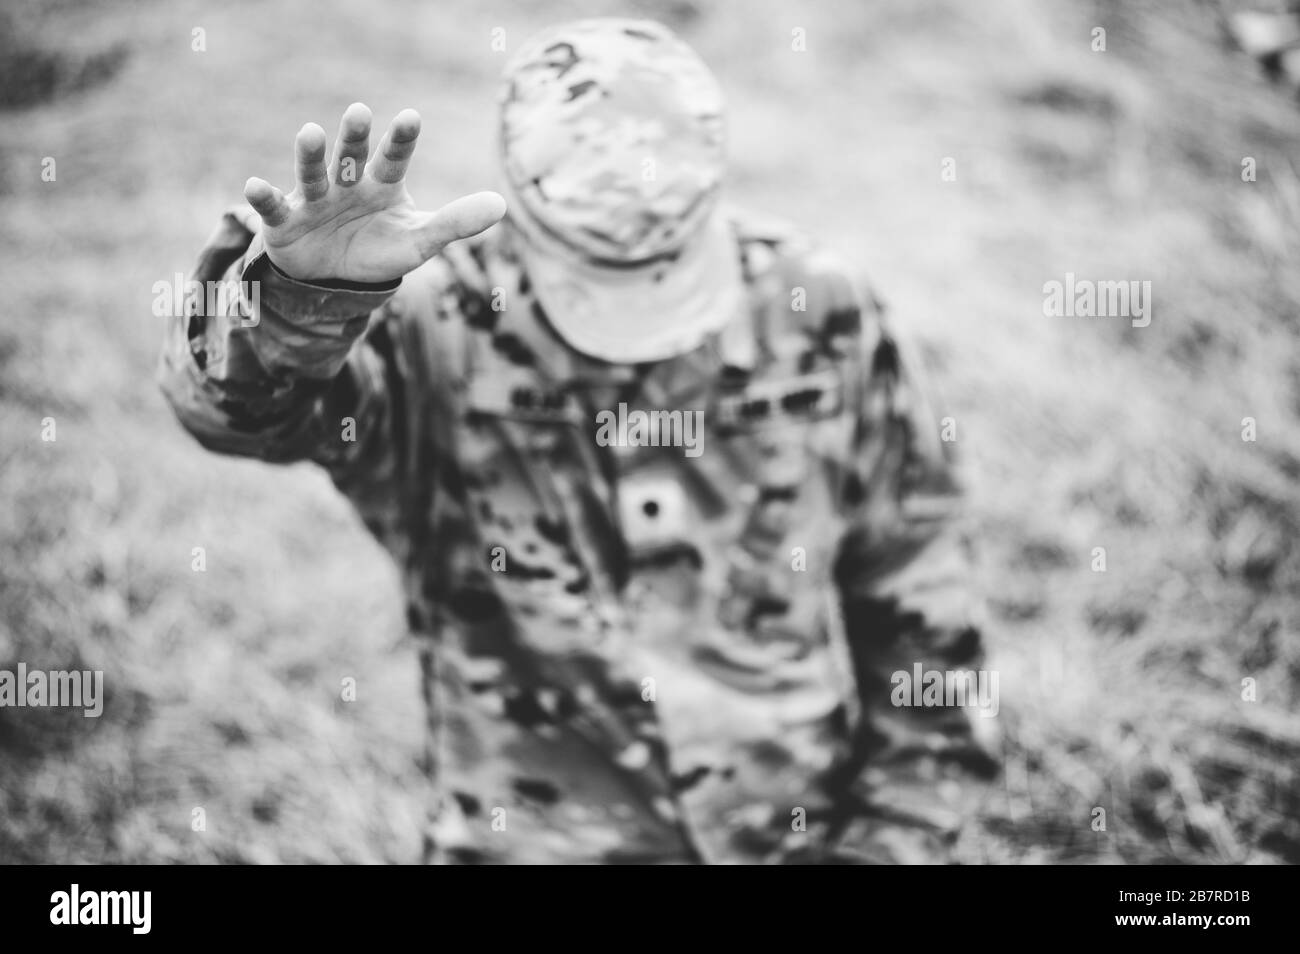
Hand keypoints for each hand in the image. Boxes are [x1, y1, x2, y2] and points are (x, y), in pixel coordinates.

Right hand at [243, 103, 505, 283]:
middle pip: (353, 156)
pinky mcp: (286, 222)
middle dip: (356, 136)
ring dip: (311, 154)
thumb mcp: (419, 242)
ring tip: (310, 132)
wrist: (335, 280)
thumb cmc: (378, 250)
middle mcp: (348, 184)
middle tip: (361, 112)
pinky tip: (254, 185)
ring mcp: (315, 200)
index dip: (401, 140)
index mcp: (382, 185)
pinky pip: (275, 207)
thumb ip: (456, 223)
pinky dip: (264, 198)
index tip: (411, 117)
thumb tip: (503, 205)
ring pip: (314, 173)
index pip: (395, 159)